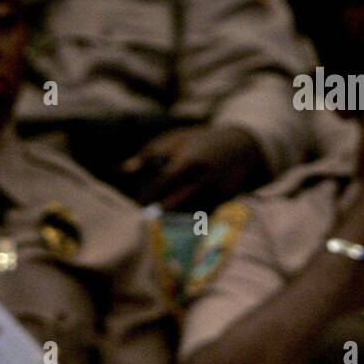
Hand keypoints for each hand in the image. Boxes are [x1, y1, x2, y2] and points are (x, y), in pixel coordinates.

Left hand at [123, 124, 269, 211]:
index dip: (147, 199)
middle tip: (143, 221)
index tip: (135, 207)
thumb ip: (147, 155)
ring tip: (157, 222)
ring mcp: (216, 194)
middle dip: (157, 214)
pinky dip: (186, 221)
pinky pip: (199, 219)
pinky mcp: (223, 205)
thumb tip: (123, 170)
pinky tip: (177, 222)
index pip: (162, 186)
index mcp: (189, 162)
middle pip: (173, 206)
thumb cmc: (197, 143)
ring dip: (171, 221)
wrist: (240, 148)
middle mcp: (204, 180)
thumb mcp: (173, 141)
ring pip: (186, 216)